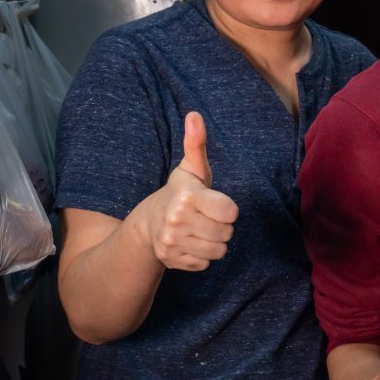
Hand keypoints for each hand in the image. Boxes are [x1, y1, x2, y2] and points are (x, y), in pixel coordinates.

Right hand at [138, 112, 239, 271]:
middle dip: (221, 226)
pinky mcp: (171, 260)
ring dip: (214, 243)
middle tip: (206, 218)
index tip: (214, 203)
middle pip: (226, 233)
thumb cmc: (180, 193)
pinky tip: (190, 243)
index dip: (227, 208)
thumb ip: (196, 144)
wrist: (148, 223)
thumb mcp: (191, 169)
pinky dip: (201, 257)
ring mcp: (172, 241)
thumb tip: (195, 115)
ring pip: (218, 251)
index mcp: (187, 196)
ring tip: (200, 230)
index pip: (231, 212)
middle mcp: (177, 220)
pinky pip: (204, 264)